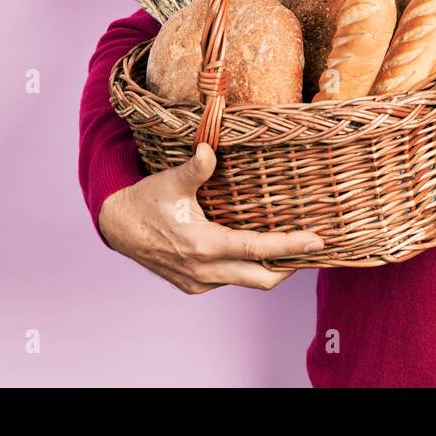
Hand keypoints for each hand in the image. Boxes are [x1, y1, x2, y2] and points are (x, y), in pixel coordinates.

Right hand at [98, 143, 325, 293]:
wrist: (117, 227)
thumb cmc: (147, 200)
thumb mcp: (171, 181)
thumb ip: (195, 168)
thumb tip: (209, 149)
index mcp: (203, 245)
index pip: (258, 249)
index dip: (291, 246)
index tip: (318, 241)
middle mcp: (204, 270)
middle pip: (263, 279)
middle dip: (292, 266)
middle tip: (314, 248)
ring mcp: (199, 282)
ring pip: (248, 281)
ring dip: (271, 267)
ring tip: (293, 249)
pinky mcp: (194, 286)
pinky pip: (230, 280)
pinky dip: (248, 269)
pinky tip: (258, 251)